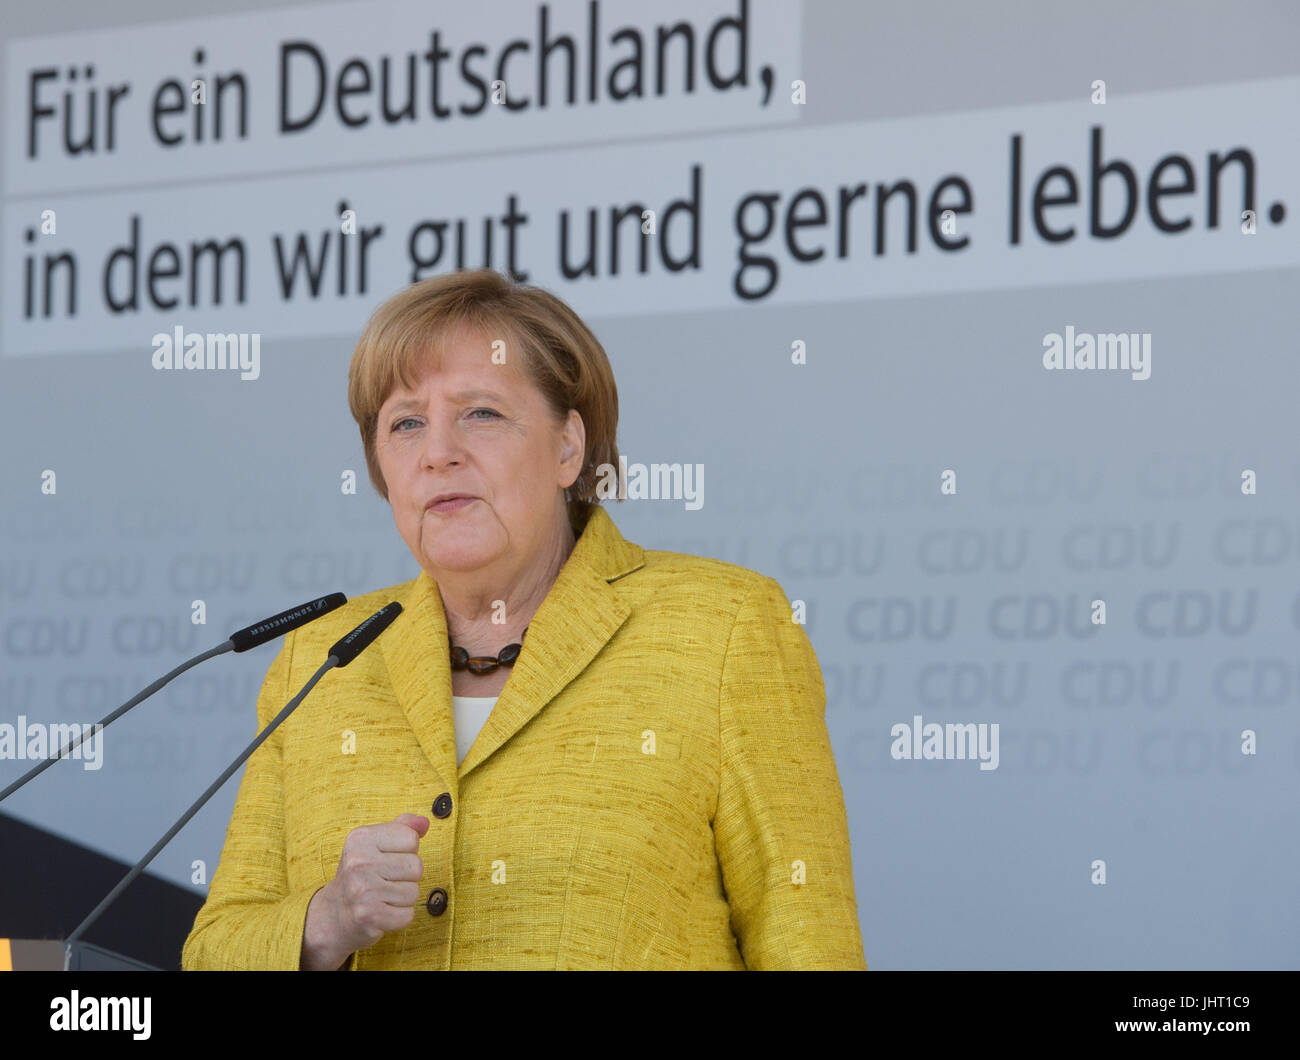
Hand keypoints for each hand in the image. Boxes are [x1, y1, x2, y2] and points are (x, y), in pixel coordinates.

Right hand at [301, 812, 428, 969]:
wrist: (335, 914)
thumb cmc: (362, 874)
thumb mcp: (375, 843)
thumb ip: (402, 828)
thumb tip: (425, 822)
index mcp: (361, 838)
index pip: (412, 839)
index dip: (406, 851)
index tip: (388, 859)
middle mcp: (359, 862)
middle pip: (416, 866)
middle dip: (408, 876)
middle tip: (386, 880)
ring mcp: (362, 890)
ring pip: (413, 892)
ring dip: (403, 898)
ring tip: (383, 896)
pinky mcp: (369, 916)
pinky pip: (408, 915)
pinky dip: (400, 916)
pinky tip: (383, 911)